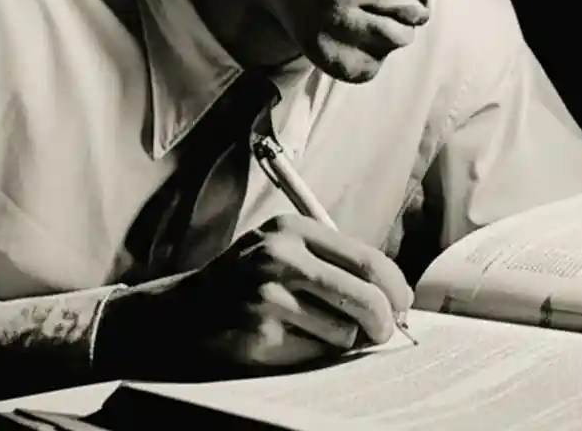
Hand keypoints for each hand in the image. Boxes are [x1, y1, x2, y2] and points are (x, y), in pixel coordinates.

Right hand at [97, 214, 412, 377]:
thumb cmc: (243, 284)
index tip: (404, 304)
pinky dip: (312, 353)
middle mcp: (280, 255)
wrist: (178, 313)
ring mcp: (267, 295)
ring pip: (344, 330)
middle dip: (384, 322)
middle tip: (384, 333)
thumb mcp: (282, 253)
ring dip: (341, 340)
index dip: (395, 287)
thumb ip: (332, 266)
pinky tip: (287, 341)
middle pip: (365, 296)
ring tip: (312, 330)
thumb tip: (393, 300)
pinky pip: (314, 351)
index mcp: (292, 229)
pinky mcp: (259, 332)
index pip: (368, 258)